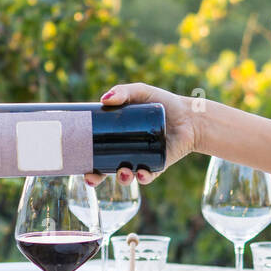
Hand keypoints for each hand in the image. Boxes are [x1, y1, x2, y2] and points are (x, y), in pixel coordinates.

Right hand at [85, 83, 203, 186]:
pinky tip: (141, 172)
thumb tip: (104, 100)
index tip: (80, 165)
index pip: (96, 150)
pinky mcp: (158, 166)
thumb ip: (123, 91)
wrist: (190, 115)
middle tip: (93, 177)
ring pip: (126, 176)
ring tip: (124, 172)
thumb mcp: (140, 92)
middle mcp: (127, 152)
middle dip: (97, 177)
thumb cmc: (163, 102)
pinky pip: (148, 176)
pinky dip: (143, 177)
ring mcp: (141, 160)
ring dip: (122, 178)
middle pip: (106, 169)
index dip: (86, 160)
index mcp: (117, 137)